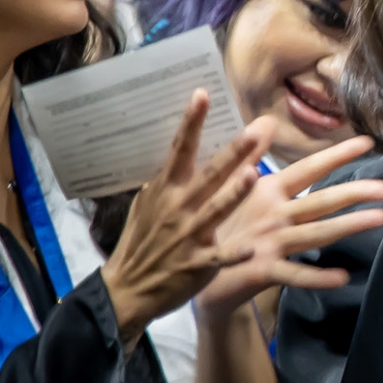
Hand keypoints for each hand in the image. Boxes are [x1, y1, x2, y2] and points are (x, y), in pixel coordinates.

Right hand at [101, 92, 264, 344]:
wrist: (126, 288)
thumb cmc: (141, 242)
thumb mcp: (148, 205)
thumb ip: (169, 180)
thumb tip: (181, 151)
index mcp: (165, 190)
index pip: (179, 149)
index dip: (191, 122)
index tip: (202, 94)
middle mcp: (176, 208)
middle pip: (209, 175)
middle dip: (233, 152)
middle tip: (256, 130)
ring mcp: (186, 236)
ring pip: (215, 210)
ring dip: (233, 194)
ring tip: (252, 174)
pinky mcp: (195, 264)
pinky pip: (217, 257)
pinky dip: (232, 254)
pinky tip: (250, 251)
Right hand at [194, 133, 382, 321]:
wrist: (189, 268)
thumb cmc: (220, 223)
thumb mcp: (234, 186)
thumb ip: (253, 154)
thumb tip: (266, 121)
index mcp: (267, 190)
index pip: (308, 168)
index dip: (337, 155)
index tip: (367, 142)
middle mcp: (272, 213)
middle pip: (319, 201)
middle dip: (353, 192)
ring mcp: (268, 241)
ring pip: (314, 233)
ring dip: (347, 226)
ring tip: (380, 218)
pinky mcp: (260, 269)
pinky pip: (294, 275)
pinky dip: (316, 277)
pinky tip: (342, 277)